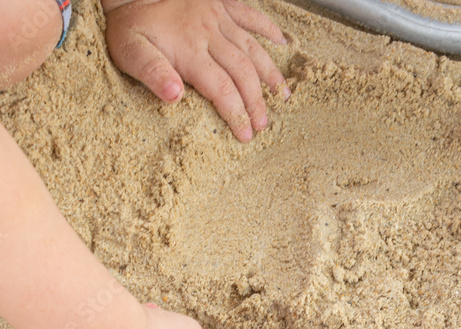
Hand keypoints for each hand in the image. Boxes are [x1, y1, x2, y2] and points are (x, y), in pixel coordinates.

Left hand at [103, 0, 289, 140]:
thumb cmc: (128, 24)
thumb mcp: (130, 52)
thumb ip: (153, 73)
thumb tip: (175, 97)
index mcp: (190, 49)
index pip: (222, 88)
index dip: (236, 113)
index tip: (246, 134)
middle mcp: (209, 31)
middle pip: (242, 72)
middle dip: (256, 101)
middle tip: (263, 125)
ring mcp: (217, 14)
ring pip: (252, 46)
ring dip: (269, 73)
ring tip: (282, 96)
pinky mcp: (219, 1)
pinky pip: (250, 14)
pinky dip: (268, 28)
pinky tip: (281, 42)